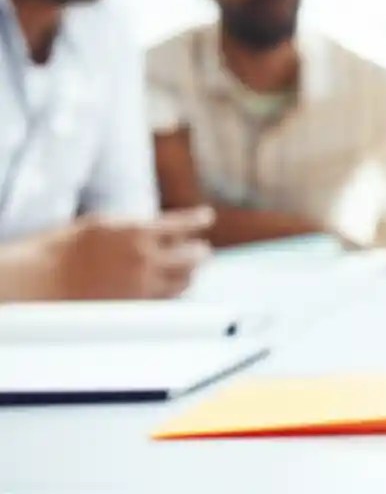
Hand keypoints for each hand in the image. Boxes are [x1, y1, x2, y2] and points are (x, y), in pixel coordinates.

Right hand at [47, 207, 213, 299]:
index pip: (182, 224)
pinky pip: (167, 298)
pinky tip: (174, 285)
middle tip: (202, 248)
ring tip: (191, 268)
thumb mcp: (104, 224)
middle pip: (192, 256)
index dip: (199, 219)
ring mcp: (141, 283)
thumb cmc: (67, 247)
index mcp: (136, 231)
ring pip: (184, 280)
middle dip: (200, 251)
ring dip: (191, 272)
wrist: (42, 280)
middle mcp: (144, 257)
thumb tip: (165, 230)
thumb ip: (137, 227)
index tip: (207, 217)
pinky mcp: (135, 304)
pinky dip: (175, 290)